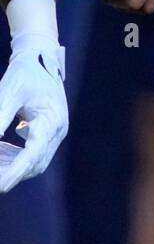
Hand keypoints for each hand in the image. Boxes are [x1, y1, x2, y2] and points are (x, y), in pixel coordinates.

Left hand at [0, 40, 67, 191]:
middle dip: (12, 175)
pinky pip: (34, 153)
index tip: (0, 186)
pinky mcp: (49, 131)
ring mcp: (55, 132)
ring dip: (14, 168)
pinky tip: (1, 155)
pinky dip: (17, 158)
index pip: (33, 154)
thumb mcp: (8, 92)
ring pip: (35, 162)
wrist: (40, 57)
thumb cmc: (25, 72)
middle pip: (35, 163)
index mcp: (51, 120)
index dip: (15, 172)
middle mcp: (57, 130)